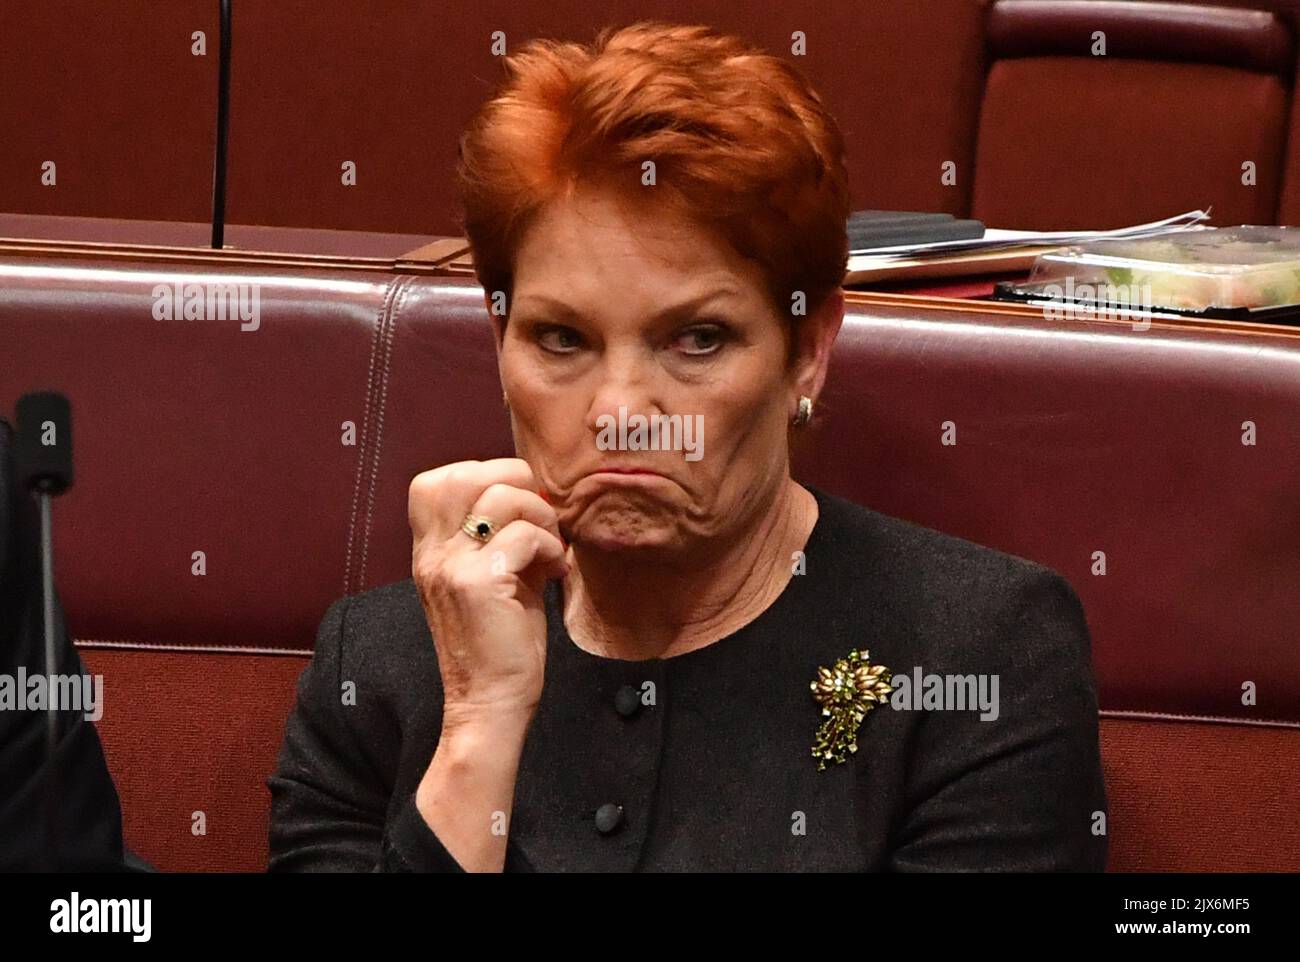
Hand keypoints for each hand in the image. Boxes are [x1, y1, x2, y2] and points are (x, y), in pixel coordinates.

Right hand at [408, 458, 566, 725]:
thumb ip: (500, 538)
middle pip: (463, 473)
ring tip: (549, 549)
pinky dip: (549, 547)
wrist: (488, 705)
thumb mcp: (491, 580)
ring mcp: (451, 566)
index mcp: (430, 551)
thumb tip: (537, 500)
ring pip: (500, 497)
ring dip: (539, 516)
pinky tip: (553, 574)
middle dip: (514, 483)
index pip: (436, 481)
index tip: (517, 513)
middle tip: (538, 521)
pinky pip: (524, 535)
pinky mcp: (478, 584)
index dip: (485, 478)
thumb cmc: (500, 645)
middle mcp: (432, 553)